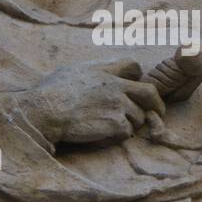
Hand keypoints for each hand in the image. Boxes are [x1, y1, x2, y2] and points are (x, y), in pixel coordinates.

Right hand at [10, 58, 165, 145]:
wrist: (44, 111)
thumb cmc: (52, 92)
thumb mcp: (73, 70)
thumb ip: (94, 70)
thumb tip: (102, 72)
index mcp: (105, 71)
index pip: (133, 66)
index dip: (137, 76)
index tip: (136, 84)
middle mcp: (116, 86)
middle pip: (149, 92)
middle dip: (156, 104)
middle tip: (157, 112)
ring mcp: (118, 105)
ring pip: (138, 117)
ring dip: (129, 123)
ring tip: (108, 126)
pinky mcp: (116, 124)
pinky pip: (126, 132)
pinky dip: (118, 136)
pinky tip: (101, 134)